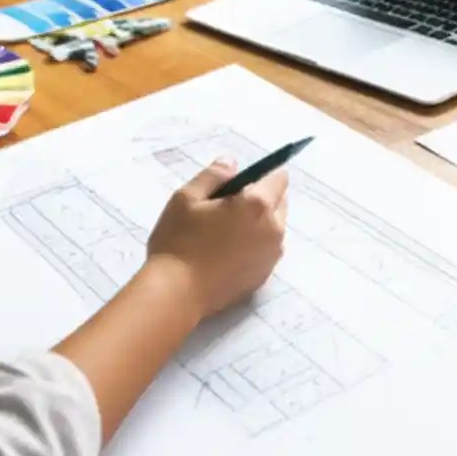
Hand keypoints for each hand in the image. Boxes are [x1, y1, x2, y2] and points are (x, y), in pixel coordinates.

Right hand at [146, 156, 288, 319]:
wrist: (176, 294)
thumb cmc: (179, 241)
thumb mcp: (186, 198)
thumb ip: (213, 175)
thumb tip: (231, 162)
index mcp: (257, 205)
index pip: (279, 178)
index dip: (261, 176)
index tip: (239, 184)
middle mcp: (274, 229)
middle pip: (280, 203)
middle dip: (262, 199)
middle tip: (227, 208)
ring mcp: (272, 255)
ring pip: (274, 228)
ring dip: (259, 223)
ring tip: (225, 233)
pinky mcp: (264, 276)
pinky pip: (266, 250)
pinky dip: (254, 246)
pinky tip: (227, 253)